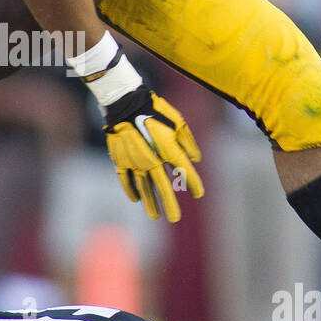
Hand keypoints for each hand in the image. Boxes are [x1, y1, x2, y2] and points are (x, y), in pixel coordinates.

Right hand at [102, 86, 203, 222]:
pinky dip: (131, 190)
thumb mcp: (177, 121)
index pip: (184, 171)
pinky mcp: (120, 159)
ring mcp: (134, 161)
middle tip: (175, 218)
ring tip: (155, 216)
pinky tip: (136, 199)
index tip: (199, 193)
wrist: (125, 102)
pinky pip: (126, 180)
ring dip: (150, 202)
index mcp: (168, 148)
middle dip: (170, 204)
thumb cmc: (155, 109)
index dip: (193, 183)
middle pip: (163, 186)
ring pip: (143, 187)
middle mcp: (151, 159)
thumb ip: (187, 141)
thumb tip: (196, 159)